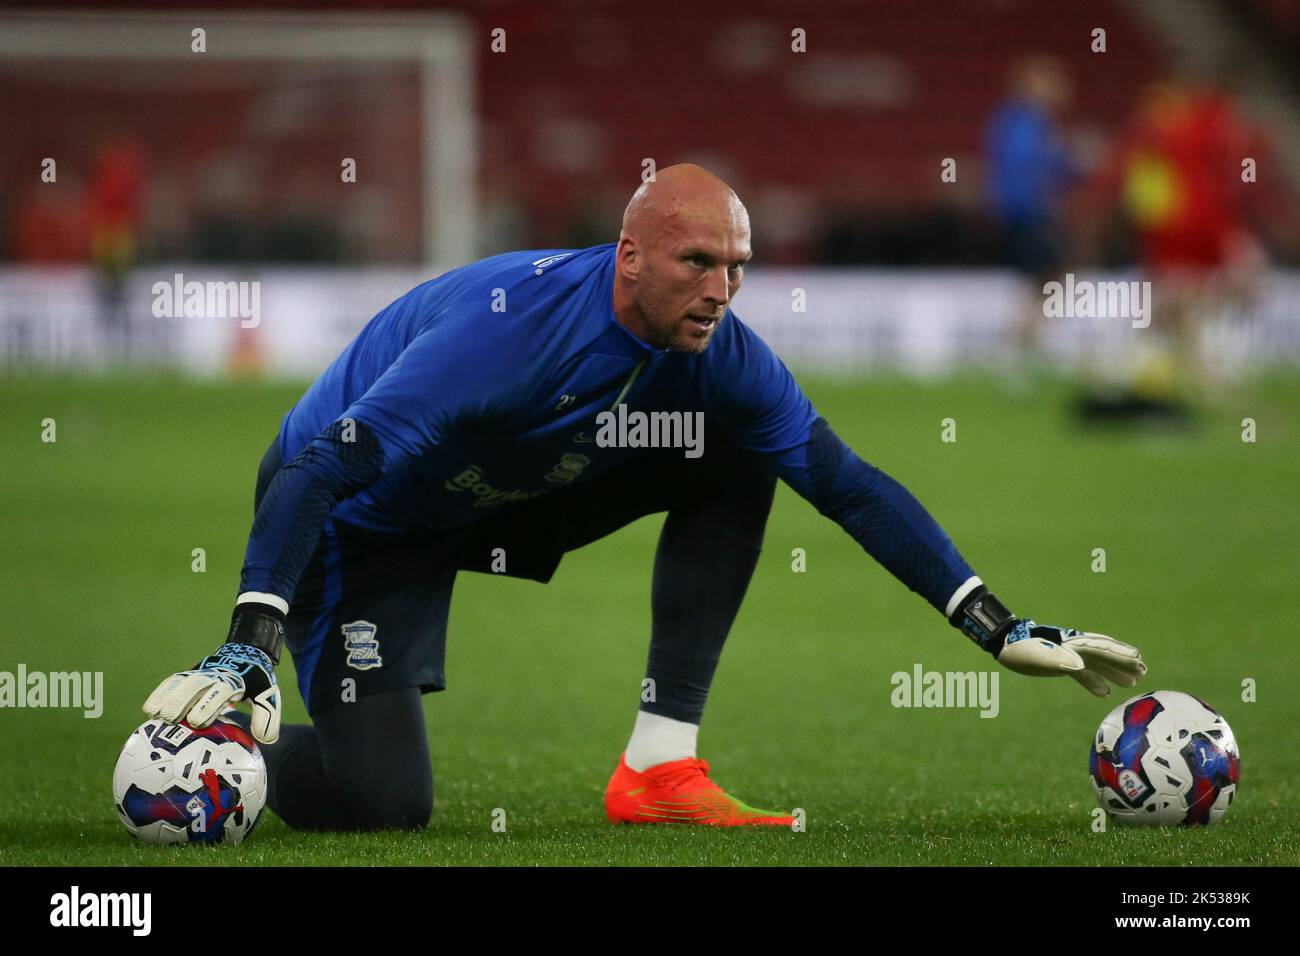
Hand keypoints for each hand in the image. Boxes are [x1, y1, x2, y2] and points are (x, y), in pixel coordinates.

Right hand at [144, 642, 281, 743]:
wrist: (246, 655)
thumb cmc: (256, 682)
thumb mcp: (268, 695)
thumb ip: (267, 716)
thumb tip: (267, 740)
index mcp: (234, 681)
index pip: (220, 692)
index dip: (207, 705)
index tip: (197, 722)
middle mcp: (214, 675)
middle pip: (194, 685)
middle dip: (181, 700)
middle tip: (170, 719)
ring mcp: (199, 673)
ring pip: (179, 682)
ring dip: (165, 696)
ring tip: (153, 715)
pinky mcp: (188, 674)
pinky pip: (171, 681)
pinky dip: (160, 692)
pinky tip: (149, 709)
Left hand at [996, 622, 1146, 696]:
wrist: (1003, 645)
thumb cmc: (1018, 648)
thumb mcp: (1035, 655)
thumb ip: (1056, 659)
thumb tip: (1080, 665)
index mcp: (1071, 643)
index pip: (1100, 647)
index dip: (1119, 653)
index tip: (1137, 659)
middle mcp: (1073, 647)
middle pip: (1104, 653)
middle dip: (1124, 661)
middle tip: (1144, 670)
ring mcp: (1068, 655)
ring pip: (1097, 664)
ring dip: (1115, 671)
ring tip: (1134, 681)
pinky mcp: (1061, 664)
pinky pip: (1083, 674)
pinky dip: (1094, 682)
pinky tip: (1105, 693)